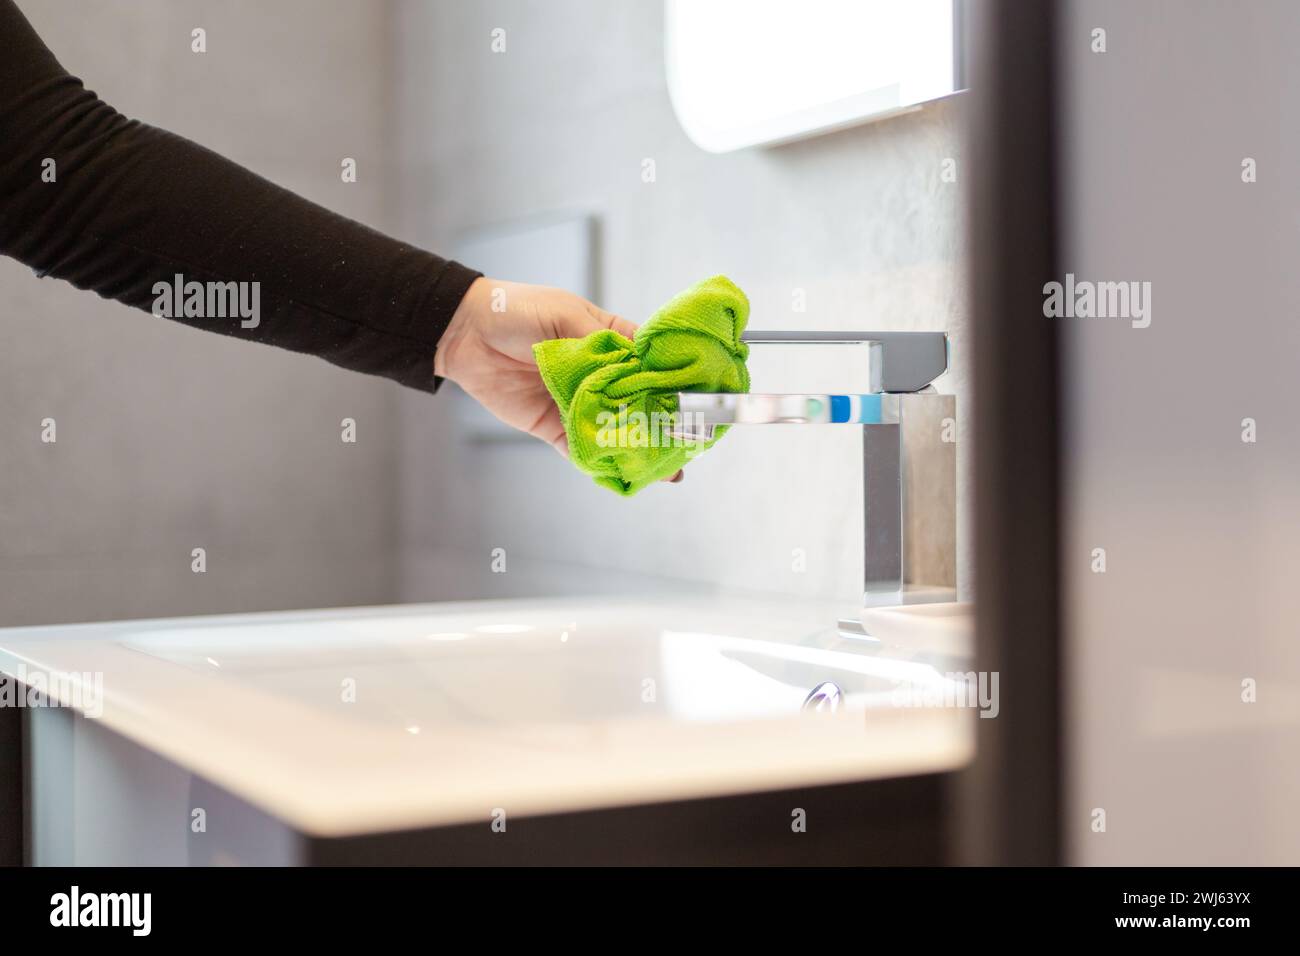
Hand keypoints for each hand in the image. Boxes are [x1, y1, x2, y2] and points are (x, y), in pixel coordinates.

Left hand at [435, 277, 683, 480]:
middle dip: (664, 422)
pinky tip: (626, 474)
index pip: (650, 364)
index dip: (673, 381)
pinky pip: (582, 449)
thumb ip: (601, 343)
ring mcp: (578, 403)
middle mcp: (600, 376)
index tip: (698, 398)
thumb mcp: (566, 314)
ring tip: (666, 468)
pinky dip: (602, 462)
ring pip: (616, 430)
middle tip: (690, 442)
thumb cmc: (518, 310)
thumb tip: (636, 365)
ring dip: (639, 448)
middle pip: (639, 403)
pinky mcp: (555, 426)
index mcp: (610, 342)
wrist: (466, 332)